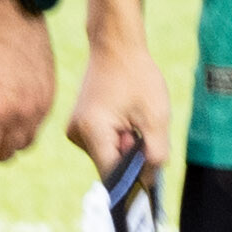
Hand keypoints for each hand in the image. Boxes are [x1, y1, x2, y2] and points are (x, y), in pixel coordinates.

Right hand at [63, 36, 174, 181]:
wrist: (116, 48)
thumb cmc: (138, 77)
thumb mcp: (156, 116)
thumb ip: (155, 153)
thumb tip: (149, 183)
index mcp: (92, 131)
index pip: (112, 174)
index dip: (134, 180)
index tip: (151, 180)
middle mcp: (76, 134)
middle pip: (110, 166)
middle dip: (132, 158)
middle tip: (143, 130)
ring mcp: (75, 131)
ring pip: (108, 156)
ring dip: (126, 147)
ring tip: (132, 118)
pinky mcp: (79, 128)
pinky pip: (104, 145)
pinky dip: (119, 139)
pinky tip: (125, 117)